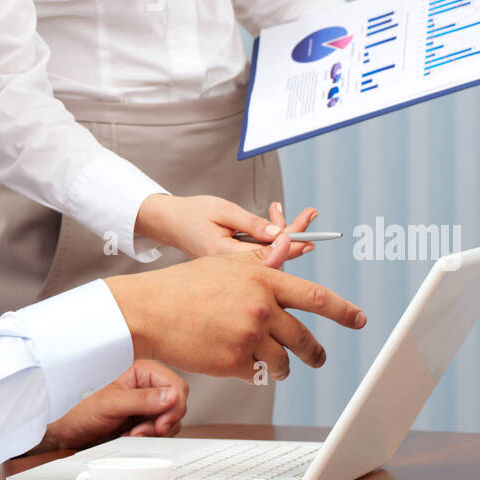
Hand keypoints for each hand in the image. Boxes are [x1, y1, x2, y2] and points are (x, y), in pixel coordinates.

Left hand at [39, 361, 187, 451]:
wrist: (68, 433)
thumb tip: (171, 396)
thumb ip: (142, 400)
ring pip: (171, 419)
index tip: (161, 423)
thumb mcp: (111, 404)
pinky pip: (161, 431)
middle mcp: (147, 386)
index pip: (175, 385)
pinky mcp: (144, 420)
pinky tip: (132, 437)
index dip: (174, 406)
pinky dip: (150, 438)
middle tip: (144, 431)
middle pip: (177, 404)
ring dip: (155, 432)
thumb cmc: (80, 411)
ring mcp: (146, 404)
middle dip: (164, 421)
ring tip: (132, 434)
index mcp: (141, 372)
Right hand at [105, 234, 365, 381]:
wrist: (149, 311)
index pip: (316, 296)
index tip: (359, 319)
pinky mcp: (234, 362)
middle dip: (314, 353)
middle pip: (305, 338)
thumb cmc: (184, 286)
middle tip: (317, 358)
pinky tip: (240, 363)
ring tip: (272, 363)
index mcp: (262, 279)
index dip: (343, 310)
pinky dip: (254, 373)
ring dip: (282, 366)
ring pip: (283, 361)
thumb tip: (288, 247)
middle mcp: (260, 307)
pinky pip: (259, 375)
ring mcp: (248, 336)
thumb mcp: (226, 263)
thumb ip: (261, 259)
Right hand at [135, 192, 318, 261]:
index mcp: (225, 256)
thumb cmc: (191, 214)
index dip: (293, 245)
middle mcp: (231, 269)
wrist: (168, 223)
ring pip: (268, 257)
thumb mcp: (222, 211)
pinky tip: (271, 218)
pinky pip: (259, 255)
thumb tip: (281, 235)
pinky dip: (269, 237)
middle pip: (273, 258)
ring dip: (282, 234)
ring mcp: (233, 270)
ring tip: (279, 208)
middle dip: (293, 235)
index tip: (311, 234)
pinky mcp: (235, 266)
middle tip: (309, 213)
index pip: (268, 256)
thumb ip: (252, 224)